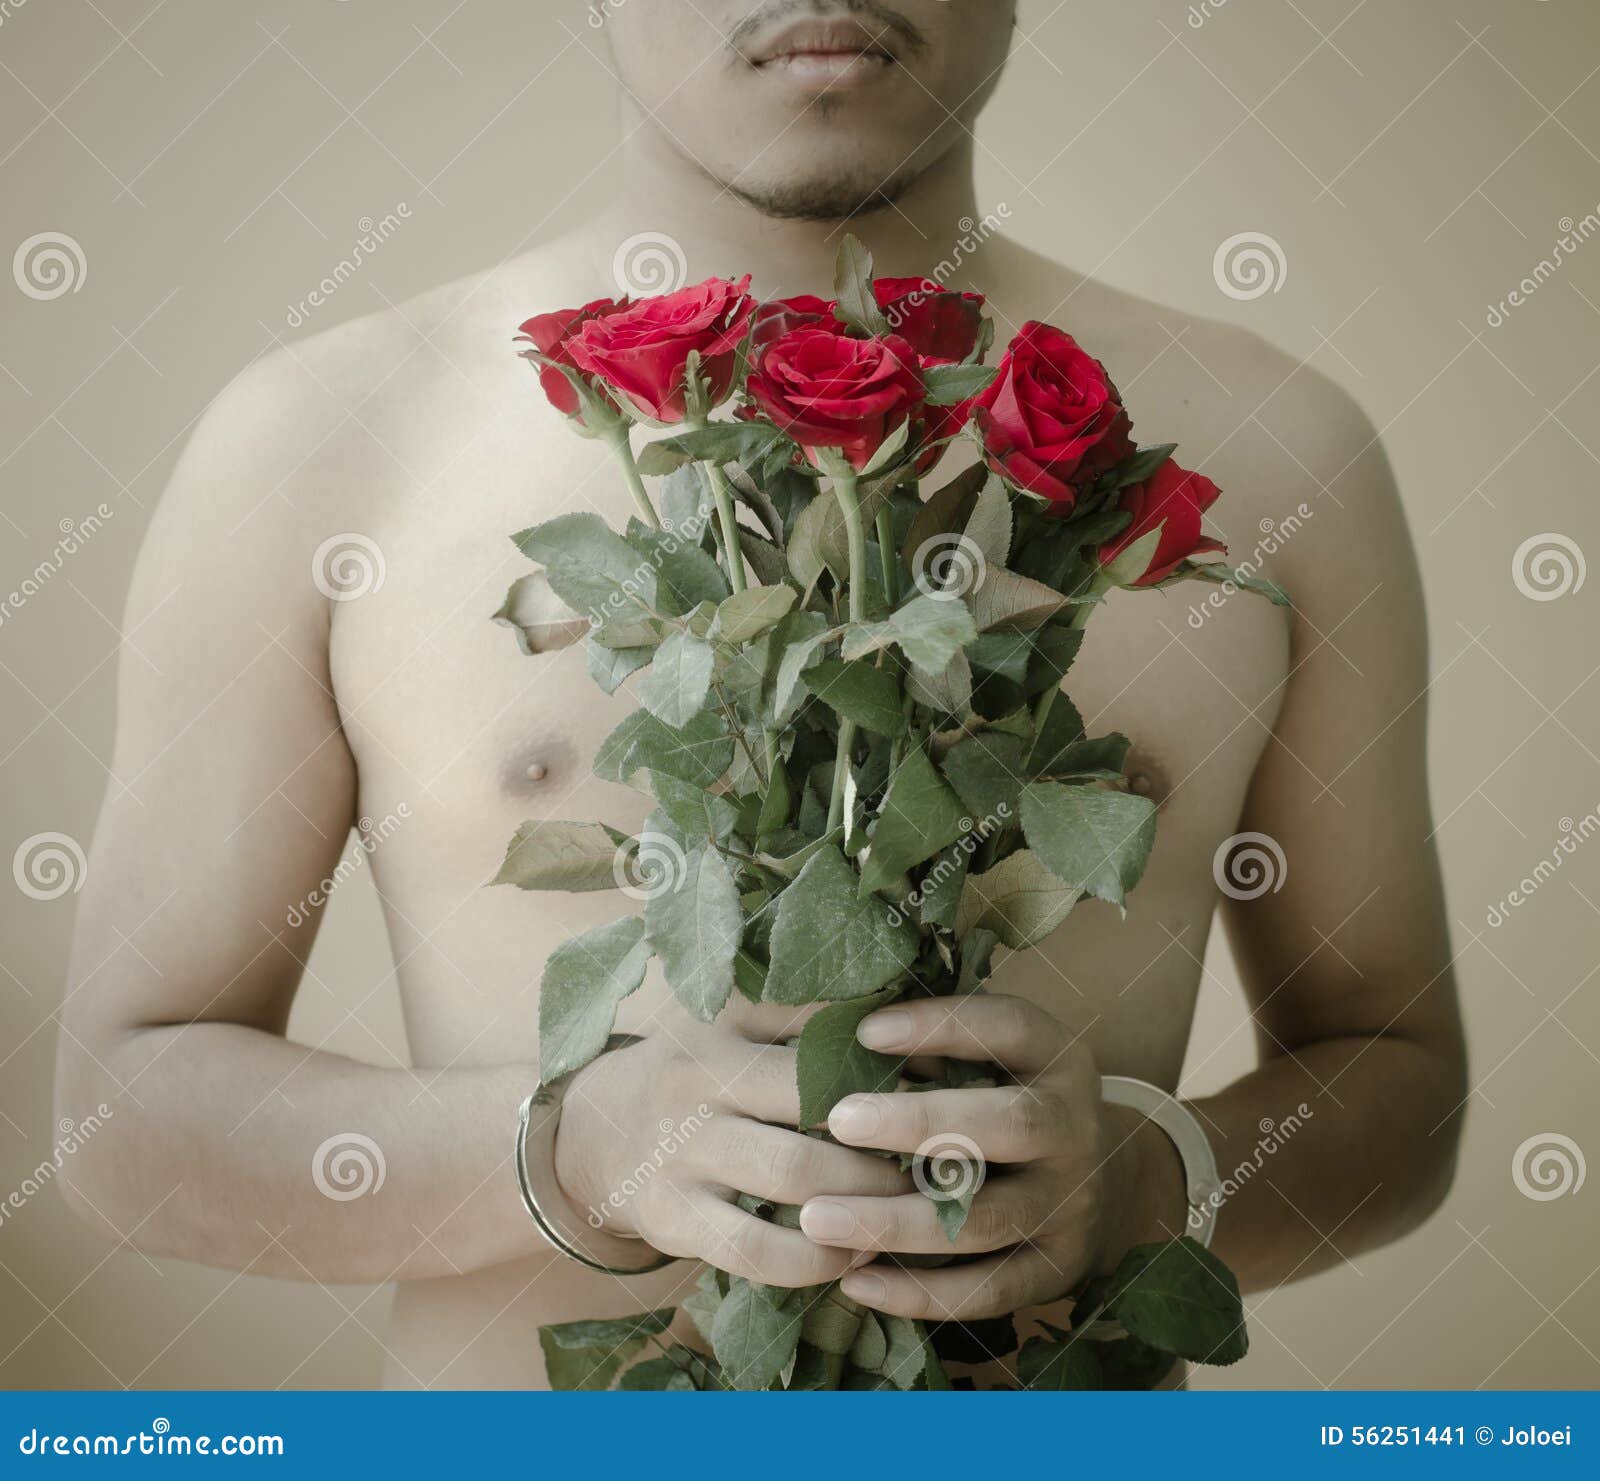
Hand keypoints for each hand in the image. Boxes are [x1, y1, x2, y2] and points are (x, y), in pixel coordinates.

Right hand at [554, 1001, 908, 1288]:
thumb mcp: (740, 1023)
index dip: (896, 1050)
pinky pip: (757, 1250)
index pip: (825, 1022)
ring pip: (795, 1176)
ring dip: (866, 1196)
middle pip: (818, 1099)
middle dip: (891, 1131)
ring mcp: (680, 1147)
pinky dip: (816, 1258)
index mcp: (726, 1016)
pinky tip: (852, 1253)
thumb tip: (932, 1045)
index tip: (950, 1071)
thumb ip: (815, 1020)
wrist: (596, 1131)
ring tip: (908, 1203)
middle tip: (941, 1150)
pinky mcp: (670, 1215)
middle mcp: (698, 1073)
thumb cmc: (701, 1071)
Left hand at [796, 995, 1188, 1319]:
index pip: (1008, 1028)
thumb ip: (930, 1042)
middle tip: (839, 1120)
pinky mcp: (1057, 1270)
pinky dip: (920, 1293)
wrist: (1106, 1183)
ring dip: (898, 1222)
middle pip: (1010, 1124)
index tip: (865, 1031)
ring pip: (987, 1219)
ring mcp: (1071, 1204)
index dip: (941, 1026)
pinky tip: (855, 1284)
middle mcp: (1074, 1128)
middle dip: (921, 1122)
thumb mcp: (993, 1056)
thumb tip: (828, 1024)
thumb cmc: (1008, 1098)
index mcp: (1057, 1058)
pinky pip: (989, 1291)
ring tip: (816, 1218)